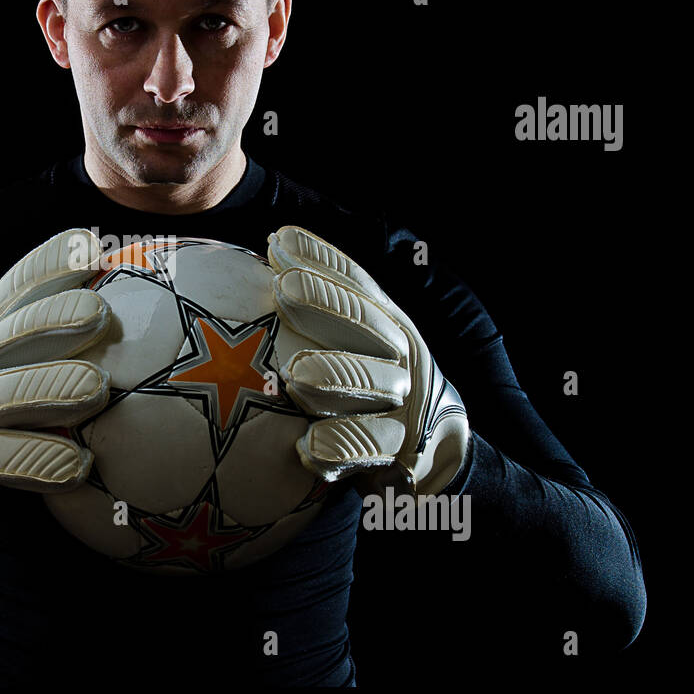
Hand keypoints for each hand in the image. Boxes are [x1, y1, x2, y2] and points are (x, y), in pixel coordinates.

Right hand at [0, 229, 110, 524]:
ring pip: (6, 394)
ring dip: (53, 388)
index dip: (50, 263)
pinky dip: (43, 462)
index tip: (90, 246)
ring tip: (97, 388)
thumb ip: (47, 331)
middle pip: (10, 332)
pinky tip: (80, 465)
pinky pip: (5, 460)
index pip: (16, 288)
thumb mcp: (2, 355)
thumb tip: (127, 304)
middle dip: (55, 317)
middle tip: (100, 312)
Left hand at [267, 225, 469, 494]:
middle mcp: (400, 356)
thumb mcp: (354, 346)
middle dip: (326, 302)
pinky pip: (370, 448)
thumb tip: (261, 265)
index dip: (321, 260)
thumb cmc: (366, 388)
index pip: (355, 284)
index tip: (280, 242)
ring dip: (334, 374)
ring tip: (294, 375)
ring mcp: (402, 402)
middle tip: (284, 288)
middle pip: (366, 322)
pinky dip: (341, 446)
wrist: (433, 452)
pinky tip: (308, 446)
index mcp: (387, 325)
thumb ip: (319, 316)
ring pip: (372, 383)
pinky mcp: (398, 450)